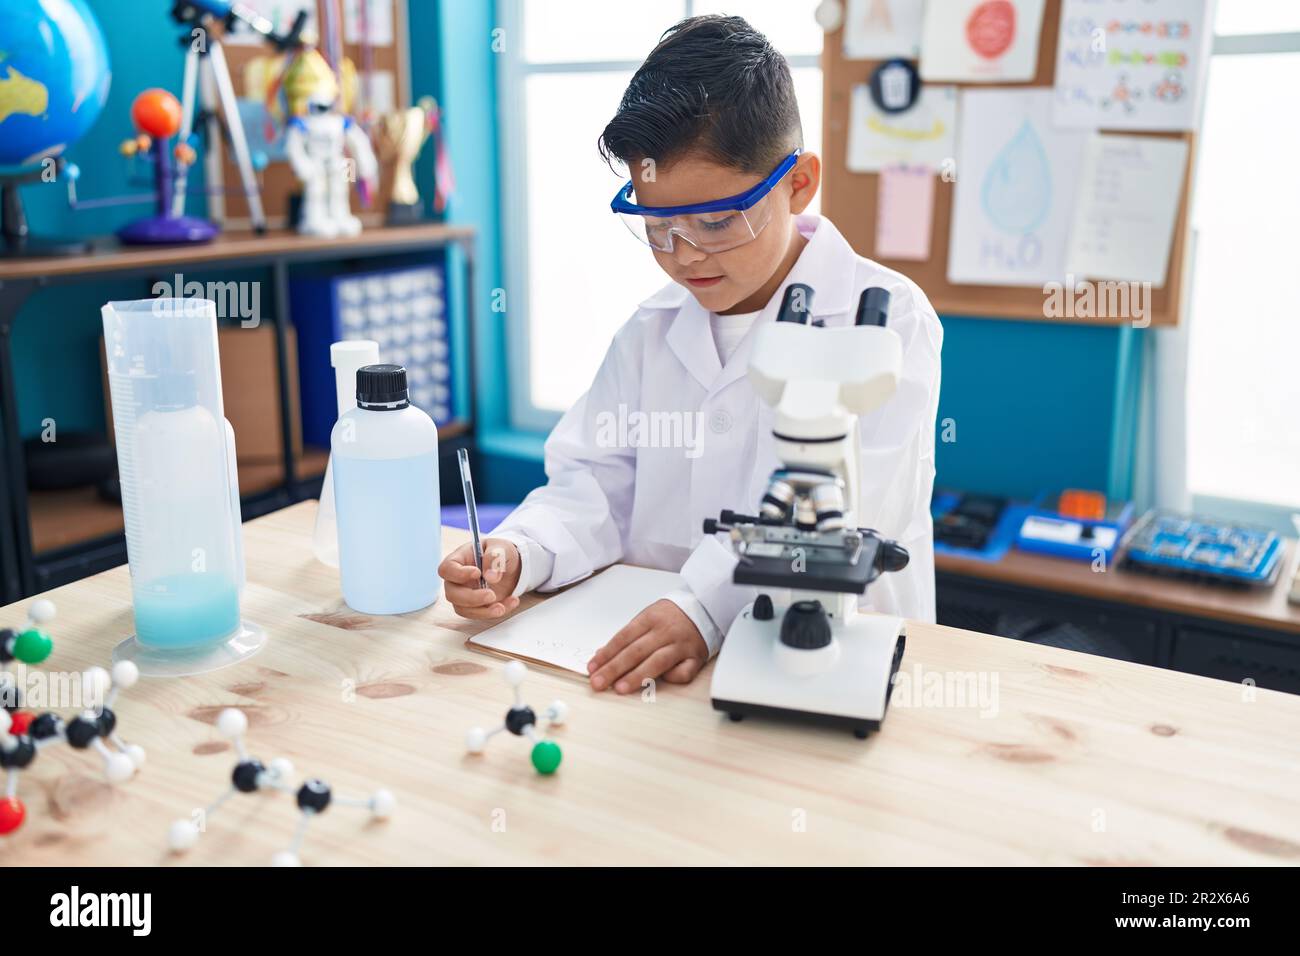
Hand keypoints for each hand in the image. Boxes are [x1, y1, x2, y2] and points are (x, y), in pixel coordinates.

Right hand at [438, 538, 520, 619]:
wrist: (510, 566)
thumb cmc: (500, 552)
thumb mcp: (502, 548)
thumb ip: (495, 558)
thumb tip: (490, 576)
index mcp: (458, 560)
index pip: (446, 569)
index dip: (458, 574)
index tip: (477, 573)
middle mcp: (457, 580)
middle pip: (452, 594)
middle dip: (471, 598)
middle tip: (491, 595)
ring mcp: (465, 594)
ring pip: (463, 609)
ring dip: (483, 611)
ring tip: (502, 606)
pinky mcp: (476, 606)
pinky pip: (480, 614)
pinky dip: (495, 612)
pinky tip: (511, 602)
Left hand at [587, 599, 708, 693]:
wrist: (705, 606)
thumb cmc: (671, 616)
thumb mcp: (647, 618)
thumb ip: (627, 637)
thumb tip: (602, 656)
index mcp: (651, 618)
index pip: (623, 638)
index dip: (606, 654)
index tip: (593, 668)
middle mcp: (666, 631)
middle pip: (636, 651)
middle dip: (614, 668)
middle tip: (598, 682)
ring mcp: (681, 645)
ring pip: (657, 662)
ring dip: (636, 676)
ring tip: (619, 688)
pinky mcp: (696, 657)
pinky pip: (683, 672)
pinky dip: (672, 678)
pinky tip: (662, 682)